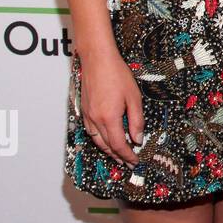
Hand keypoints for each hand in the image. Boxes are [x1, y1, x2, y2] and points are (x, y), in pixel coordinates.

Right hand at [78, 49, 143, 166]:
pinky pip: (91, 131)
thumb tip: (138, 138)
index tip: (135, 161)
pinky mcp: (84, 110)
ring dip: (108, 150)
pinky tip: (106, 139)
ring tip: (118, 155)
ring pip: (97, 140)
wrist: (97, 59)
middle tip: (128, 162)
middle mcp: (96, 120)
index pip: (120, 145)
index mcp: (109, 118)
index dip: (128, 156)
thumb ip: (137, 120)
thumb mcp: (134, 97)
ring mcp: (87, 115)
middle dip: (118, 156)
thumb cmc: (116, 74)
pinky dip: (99, 139)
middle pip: (107, 146)